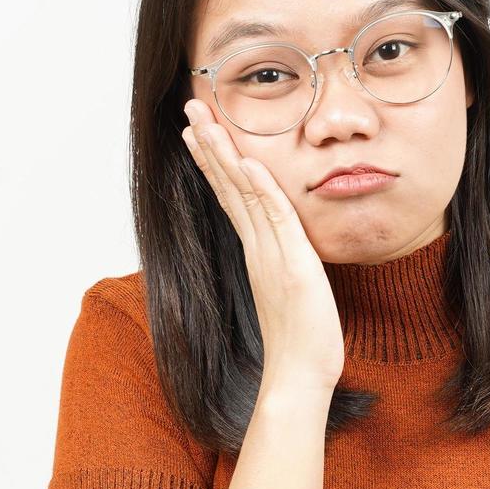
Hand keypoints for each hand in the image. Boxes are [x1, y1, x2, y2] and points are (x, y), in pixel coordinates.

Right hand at [180, 98, 345, 394]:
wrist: (299, 378)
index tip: (197, 133)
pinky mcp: (292, 267)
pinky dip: (262, 189)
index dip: (214, 162)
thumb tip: (283, 250)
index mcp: (257, 251)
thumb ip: (284, 265)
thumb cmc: (300, 342)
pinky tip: (249, 163)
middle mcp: (258, 248)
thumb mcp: (292, 291)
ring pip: (244, 195)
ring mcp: (271, 256)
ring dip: (225, 155)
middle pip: (229, 186)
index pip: (231, 196)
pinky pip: (275, 220)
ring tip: (205, 122)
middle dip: (209, 145)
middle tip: (189, 110)